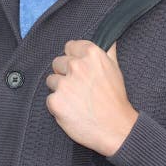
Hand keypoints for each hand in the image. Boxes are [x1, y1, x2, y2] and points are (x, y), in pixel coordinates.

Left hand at [46, 41, 138, 156]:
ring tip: (77, 100)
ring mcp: (65, 83)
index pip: (69, 46)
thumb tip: (108, 38)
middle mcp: (76, 65)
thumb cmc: (115, 99)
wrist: (115, 128)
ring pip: (51, 80)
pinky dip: (58, 105)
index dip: (74, 58)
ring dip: (60, 89)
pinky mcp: (55, 101)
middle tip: (80, 87)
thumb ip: (108, 50)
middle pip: (58, 62)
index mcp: (91, 54)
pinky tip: (72, 110)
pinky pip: (50, 99)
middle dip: (65, 73)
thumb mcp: (115, 68)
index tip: (80, 69)